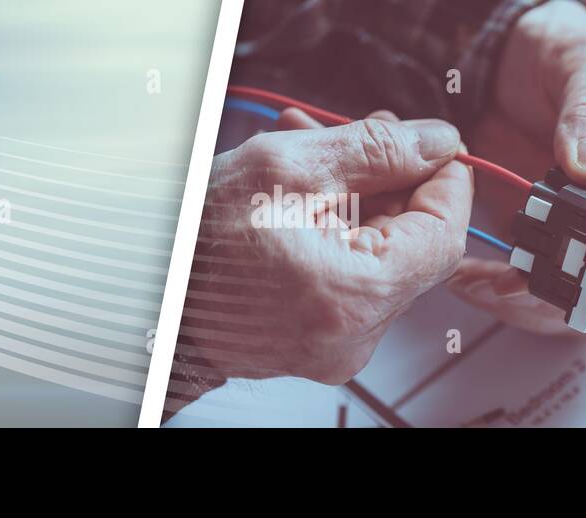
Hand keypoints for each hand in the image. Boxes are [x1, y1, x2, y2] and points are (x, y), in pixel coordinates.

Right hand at [182, 109, 472, 384]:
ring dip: (362, 202)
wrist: (139, 296)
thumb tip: (436, 143)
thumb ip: (373, 153)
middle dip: (393, 182)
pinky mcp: (321, 343)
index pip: (445, 236)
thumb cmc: (190, 242)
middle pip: (413, 247)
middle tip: (366, 136)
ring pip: (382, 259)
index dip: (445, 183)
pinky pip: (354, 279)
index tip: (431, 147)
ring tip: (316, 158)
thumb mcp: (283, 170)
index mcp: (352, 295)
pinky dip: (341, 235)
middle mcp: (353, 334)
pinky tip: (308, 199)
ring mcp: (338, 345)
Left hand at [448, 1, 585, 337]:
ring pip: (562, 295)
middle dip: (565, 305)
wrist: (505, 46)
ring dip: (521, 300)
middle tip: (519, 291)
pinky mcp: (534, 228)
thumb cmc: (565, 47)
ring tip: (481, 281)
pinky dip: (492, 283)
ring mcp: (579, 227)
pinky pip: (519, 275)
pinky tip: (464, 272)